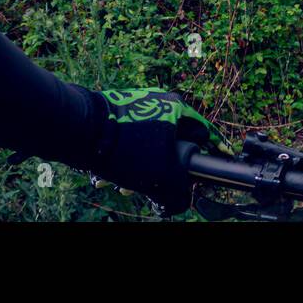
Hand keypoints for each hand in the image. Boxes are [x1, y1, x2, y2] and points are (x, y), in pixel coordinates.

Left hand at [88, 88, 229, 214]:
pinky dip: (124, 160)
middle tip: (157, 189)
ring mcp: (136, 105)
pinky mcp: (116, 112)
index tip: (223, 158)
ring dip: (140, 169)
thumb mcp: (159, 175)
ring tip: (124, 189)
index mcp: (177, 109)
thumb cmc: (125, 149)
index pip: (205, 131)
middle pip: (172, 141)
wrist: (78, 129)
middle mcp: (159, 101)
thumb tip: (180, 200)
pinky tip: (109, 179)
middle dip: (164, 169)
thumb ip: (178, 189)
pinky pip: (128, 140)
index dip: (216, 148)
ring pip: (147, 144)